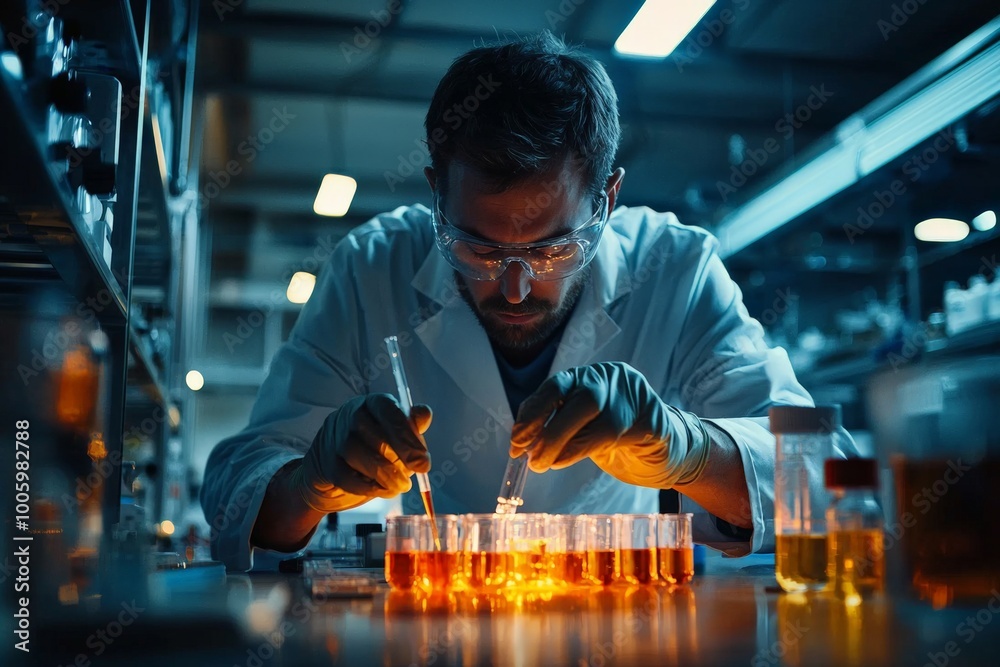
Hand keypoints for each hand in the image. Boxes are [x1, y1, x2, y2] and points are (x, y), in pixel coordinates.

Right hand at [293, 394, 431, 511]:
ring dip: (386, 474)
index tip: (423, 460)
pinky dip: (369, 487)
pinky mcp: (326, 464)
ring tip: (402, 485)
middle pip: (373, 433)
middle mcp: (349, 416)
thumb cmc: (373, 448)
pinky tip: (385, 490)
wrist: (333, 469)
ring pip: (358, 454)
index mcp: (371, 404)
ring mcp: (334, 439)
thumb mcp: (396, 435)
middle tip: (418, 471)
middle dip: (401, 455)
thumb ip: (411, 426)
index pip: (387, 409)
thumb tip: (424, 413)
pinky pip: (346, 477)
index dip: (407, 434)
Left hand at [510, 362, 710, 488]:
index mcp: (591, 377)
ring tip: (545, 463)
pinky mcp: (655, 422)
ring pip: (601, 416)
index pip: (558, 385)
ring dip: (566, 444)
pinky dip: (586, 450)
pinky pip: (620, 437)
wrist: (664, 451)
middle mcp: (614, 380)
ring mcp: (637, 398)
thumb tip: (521, 442)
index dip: (533, 412)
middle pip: (582, 398)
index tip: (516, 440)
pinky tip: (569, 460)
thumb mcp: (580, 426)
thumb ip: (555, 424)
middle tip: (531, 459)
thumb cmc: (615, 438)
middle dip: (550, 430)